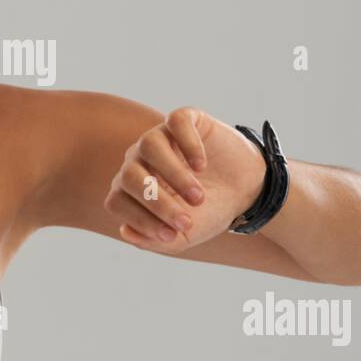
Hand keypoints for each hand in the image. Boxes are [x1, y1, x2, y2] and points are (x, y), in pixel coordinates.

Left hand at [104, 107, 267, 253]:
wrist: (244, 191)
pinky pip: (176, 121)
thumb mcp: (183, 235)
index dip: (140, 220)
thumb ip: (154, 240)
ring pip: (149, 145)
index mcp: (132, 189)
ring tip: (198, 196)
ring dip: (173, 174)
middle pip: (129, 175)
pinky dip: (188, 144)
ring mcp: (160, 136)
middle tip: (188, 219)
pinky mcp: (185, 120)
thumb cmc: (207, 212)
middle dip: (157, 202)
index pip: (117, 201)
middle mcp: (139, 160)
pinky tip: (202, 166)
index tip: (173, 234)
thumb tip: (125, 231)